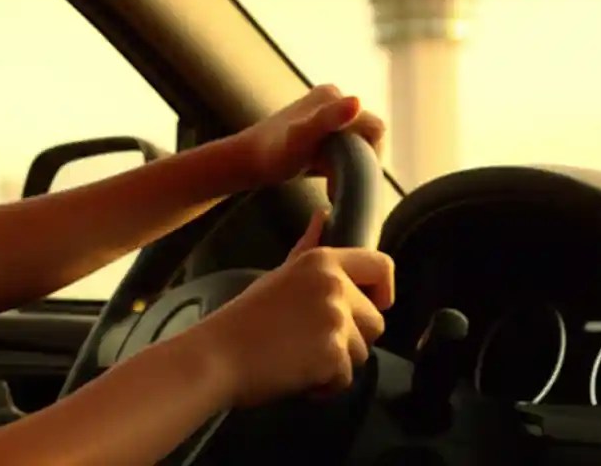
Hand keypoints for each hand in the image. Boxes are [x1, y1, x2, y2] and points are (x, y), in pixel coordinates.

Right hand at [185, 209, 394, 408]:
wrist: (217, 355)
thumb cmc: (244, 319)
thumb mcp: (279, 275)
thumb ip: (308, 248)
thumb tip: (323, 215)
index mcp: (322, 261)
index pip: (382, 266)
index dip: (383, 290)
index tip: (371, 305)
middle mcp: (334, 285)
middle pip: (376, 321)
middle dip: (351, 339)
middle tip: (311, 341)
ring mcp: (334, 320)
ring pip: (362, 353)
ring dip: (336, 364)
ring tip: (299, 357)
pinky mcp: (332, 355)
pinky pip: (346, 379)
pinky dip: (325, 385)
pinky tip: (296, 374)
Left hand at [233, 85, 384, 187]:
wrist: (246, 162)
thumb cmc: (273, 154)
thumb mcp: (302, 138)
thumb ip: (328, 119)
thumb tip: (357, 101)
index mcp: (331, 96)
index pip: (373, 127)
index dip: (368, 154)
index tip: (348, 175)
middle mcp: (331, 99)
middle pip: (365, 136)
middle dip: (357, 162)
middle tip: (333, 183)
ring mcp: (325, 114)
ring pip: (356, 144)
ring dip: (349, 166)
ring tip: (327, 183)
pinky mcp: (320, 129)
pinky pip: (344, 148)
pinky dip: (339, 165)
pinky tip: (323, 178)